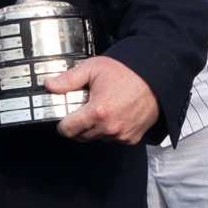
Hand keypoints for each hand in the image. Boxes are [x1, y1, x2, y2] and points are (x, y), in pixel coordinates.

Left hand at [44, 56, 160, 143]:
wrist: (157, 75)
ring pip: (96, 138)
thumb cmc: (128, 71)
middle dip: (78, 124)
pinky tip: (115, 114)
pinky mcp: (132, 138)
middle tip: (85, 107)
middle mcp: (110, 127)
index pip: (67, 130)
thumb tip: (50, 85)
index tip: (67, 114)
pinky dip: (110, 130)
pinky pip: (113, 139)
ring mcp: (122, 134)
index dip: (63, 122)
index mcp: (97, 112)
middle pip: (80, 136)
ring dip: (94, 128)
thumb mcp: (93, 68)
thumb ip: (69, 79)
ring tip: (102, 108)